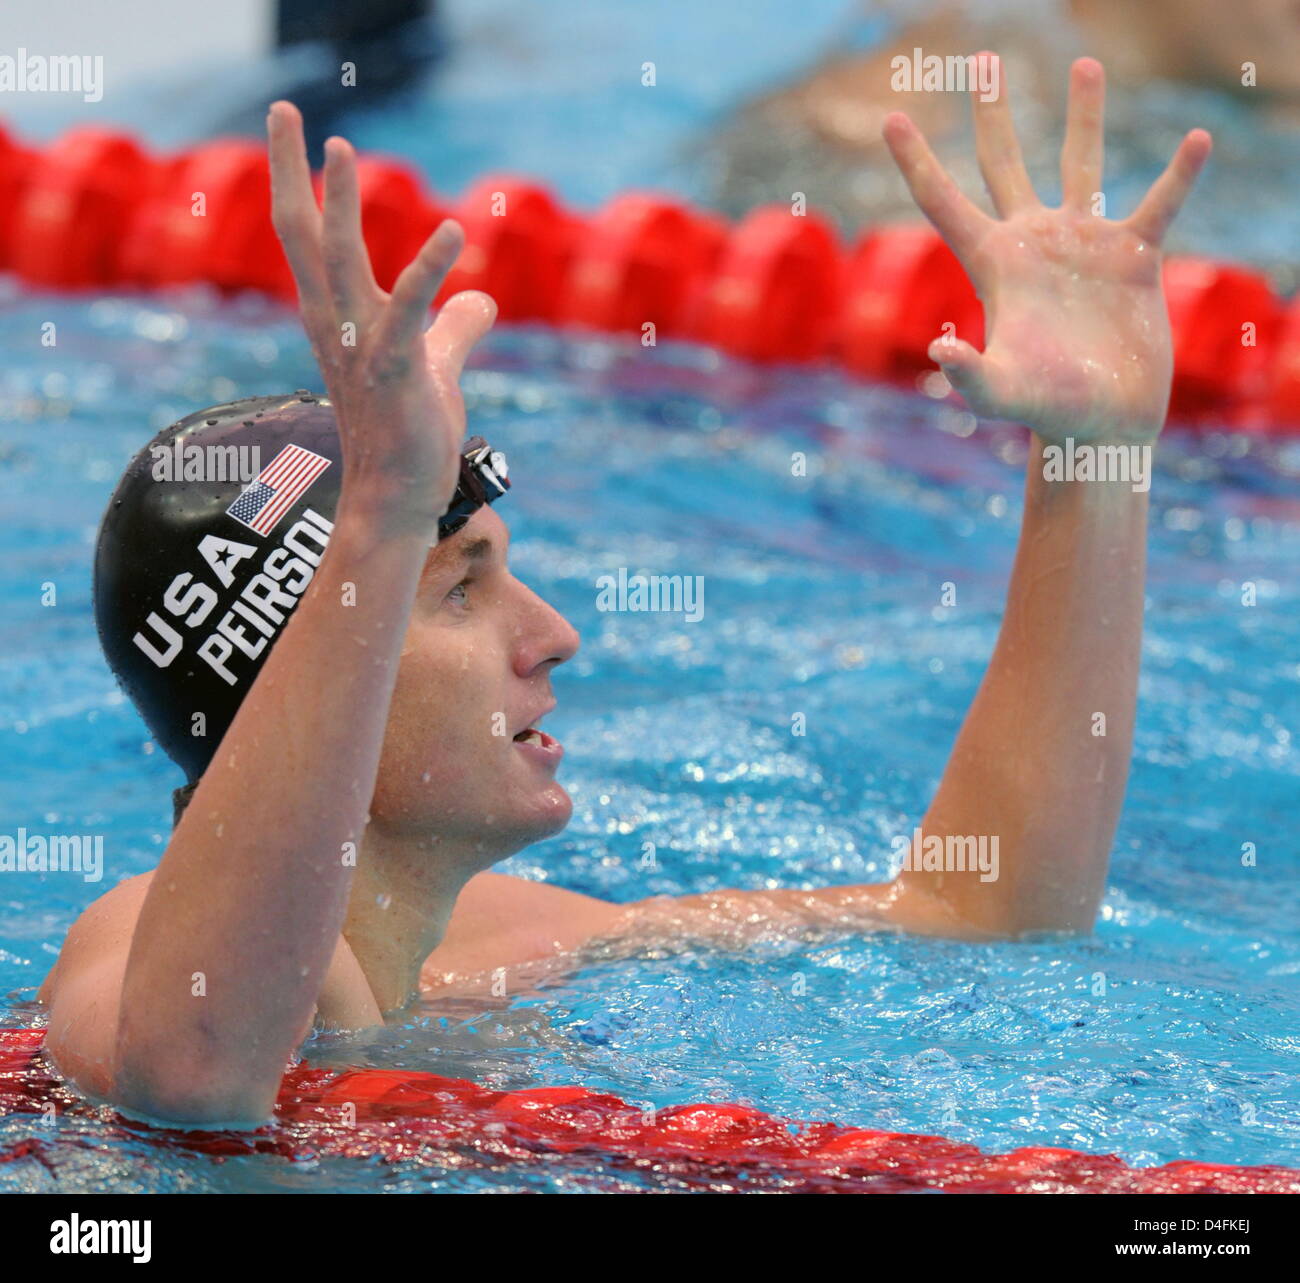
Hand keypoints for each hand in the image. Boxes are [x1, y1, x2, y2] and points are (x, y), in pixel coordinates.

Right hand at [267, 101, 496, 531]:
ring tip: (340, 146)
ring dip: (338, 204)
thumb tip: (480, 299)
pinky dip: (428, 271)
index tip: (299, 133)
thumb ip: (454, 329)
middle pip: (303, 235)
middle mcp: (337, 326)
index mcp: (339, 319)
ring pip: (338, 264)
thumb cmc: (412, 437)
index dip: (303, 184)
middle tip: (285, 108)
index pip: (310, 240)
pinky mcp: (394, 373)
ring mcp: (360, 349)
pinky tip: (452, 231)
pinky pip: (407, 313)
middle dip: (293, 170)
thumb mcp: (434, 369)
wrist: (400, 501)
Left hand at [883, 56, 1210, 444]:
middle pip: (1005, 164)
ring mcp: (1082, 245)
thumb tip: (940, 348)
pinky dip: (1179, 175)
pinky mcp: (1133, 257)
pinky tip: (1197, 142)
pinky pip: (1159, 203)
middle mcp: (1034, 243)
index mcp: (993, 263)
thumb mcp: (1002, 393)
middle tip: (984, 62)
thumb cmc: (1046, 411)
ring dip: (1084, 116)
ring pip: (1081, 163)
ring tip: (1084, 65)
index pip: (942, 200)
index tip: (891, 118)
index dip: (916, 160)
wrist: (1102, 424)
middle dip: (994, 114)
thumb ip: (970, 374)